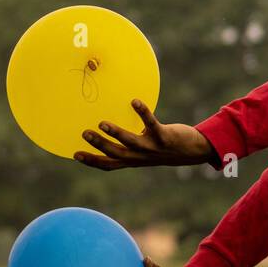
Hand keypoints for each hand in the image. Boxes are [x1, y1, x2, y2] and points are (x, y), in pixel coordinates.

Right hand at [73, 99, 213, 169]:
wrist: (191, 151)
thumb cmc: (162, 147)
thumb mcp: (143, 150)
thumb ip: (127, 143)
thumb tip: (108, 128)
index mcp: (132, 160)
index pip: (109, 164)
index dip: (92, 161)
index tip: (76, 153)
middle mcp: (140, 157)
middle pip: (116, 153)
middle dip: (99, 145)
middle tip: (84, 133)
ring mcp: (152, 148)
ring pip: (131, 142)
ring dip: (116, 133)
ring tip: (102, 123)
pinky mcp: (164, 136)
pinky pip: (151, 124)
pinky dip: (143, 113)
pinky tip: (135, 101)